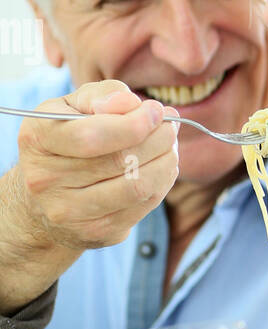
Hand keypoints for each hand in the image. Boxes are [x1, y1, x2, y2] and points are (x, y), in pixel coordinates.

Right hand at [14, 79, 178, 253]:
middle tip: (169, 126)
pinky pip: (143, 206)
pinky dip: (162, 182)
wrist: (41, 202)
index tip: (156, 110)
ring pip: (137, 187)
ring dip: (166, 162)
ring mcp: (70, 212)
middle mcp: (46, 180)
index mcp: (37, 139)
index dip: (134, 123)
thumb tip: (130, 103)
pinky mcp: (96, 233)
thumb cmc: (65, 141)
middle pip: (120, 161)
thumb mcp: (71, 107)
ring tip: (170, 146)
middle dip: (158, 139)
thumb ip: (100, 95)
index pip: (92, 134)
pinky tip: (162, 168)